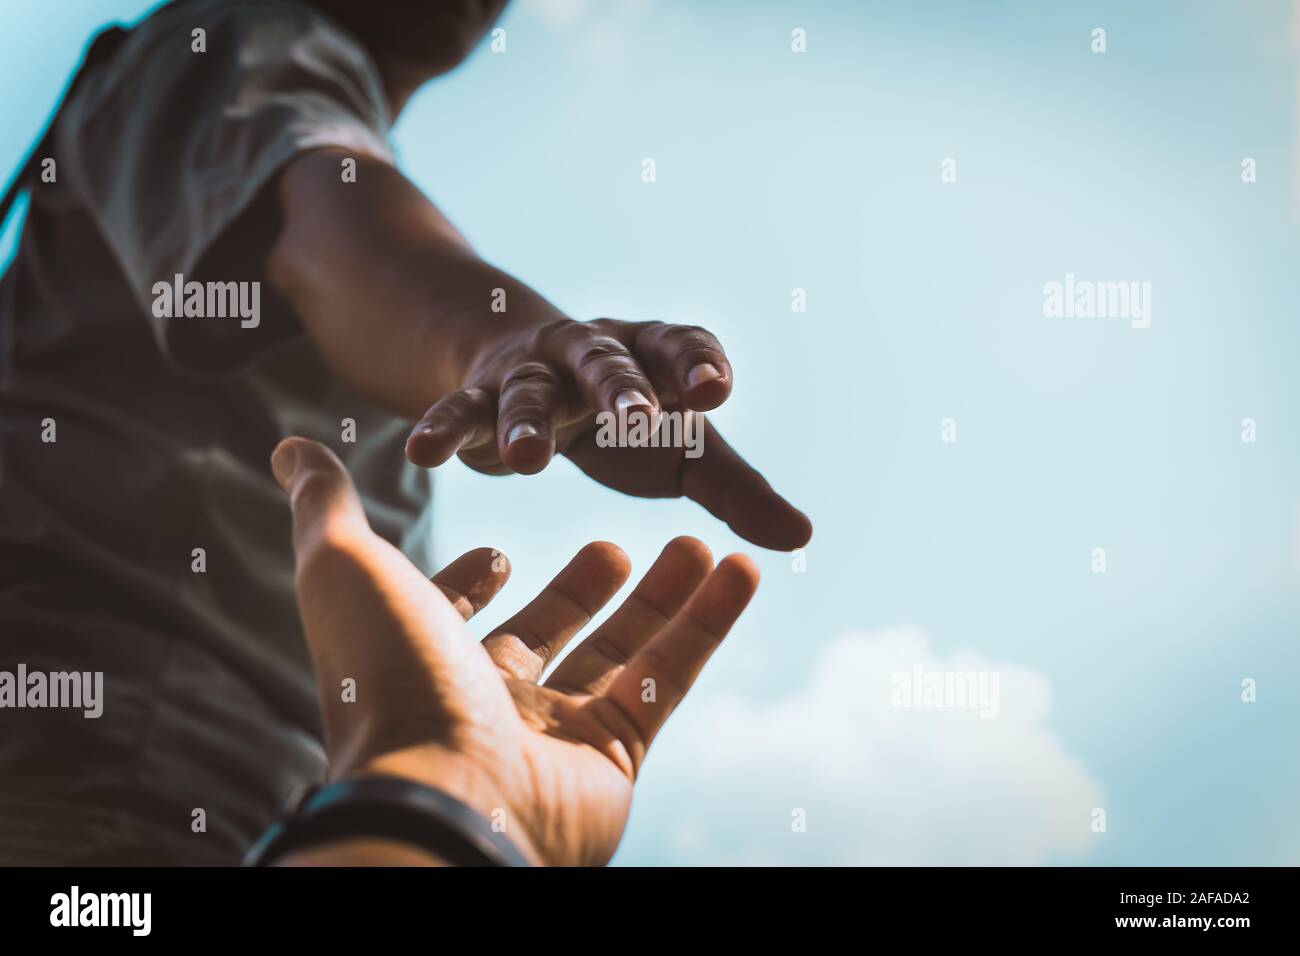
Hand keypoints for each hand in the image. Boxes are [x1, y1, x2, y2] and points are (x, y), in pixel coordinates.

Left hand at [272, 437, 760, 865]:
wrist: (444, 795)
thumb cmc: (389, 678)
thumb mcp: (346, 568)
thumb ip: (325, 506)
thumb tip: (290, 446)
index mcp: (422, 660)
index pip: (451, 619)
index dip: (471, 584)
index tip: (499, 552)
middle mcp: (485, 701)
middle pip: (547, 633)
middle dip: (581, 590)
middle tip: (615, 546)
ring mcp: (552, 733)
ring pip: (620, 654)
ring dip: (663, 597)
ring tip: (699, 542)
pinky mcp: (614, 756)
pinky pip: (669, 680)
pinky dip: (708, 624)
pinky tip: (739, 569)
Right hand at [403, 318, 811, 551]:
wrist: (535, 376)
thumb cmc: (629, 420)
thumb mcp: (684, 451)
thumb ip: (738, 491)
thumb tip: (803, 538)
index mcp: (653, 356)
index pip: (680, 347)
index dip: (696, 364)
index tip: (715, 390)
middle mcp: (593, 353)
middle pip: (608, 363)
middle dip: (620, 387)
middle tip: (636, 417)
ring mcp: (533, 372)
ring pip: (529, 391)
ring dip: (526, 420)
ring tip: (527, 461)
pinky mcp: (479, 396)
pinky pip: (459, 411)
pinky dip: (442, 429)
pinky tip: (421, 453)